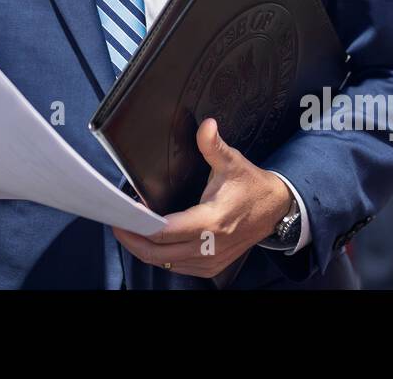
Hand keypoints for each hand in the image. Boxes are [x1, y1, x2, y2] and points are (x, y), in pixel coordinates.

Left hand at [110, 118, 289, 277]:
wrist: (277, 210)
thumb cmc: (252, 187)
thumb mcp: (233, 162)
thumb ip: (214, 146)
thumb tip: (206, 125)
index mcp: (211, 222)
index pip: (164, 231)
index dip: (138, 225)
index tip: (122, 213)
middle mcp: (209, 247)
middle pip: (157, 252)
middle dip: (132, 239)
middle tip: (116, 223)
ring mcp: (210, 260)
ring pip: (165, 263)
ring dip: (144, 249)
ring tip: (129, 230)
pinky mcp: (212, 266)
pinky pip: (178, 267)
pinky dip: (161, 256)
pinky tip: (151, 242)